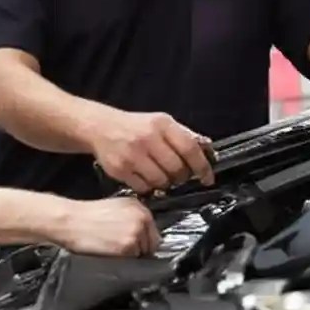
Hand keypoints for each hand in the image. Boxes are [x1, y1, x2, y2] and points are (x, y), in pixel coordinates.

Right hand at [52, 197, 160, 256]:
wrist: (72, 220)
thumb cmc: (87, 215)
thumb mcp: (116, 207)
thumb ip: (133, 217)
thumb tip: (144, 233)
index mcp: (139, 206)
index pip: (153, 230)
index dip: (144, 239)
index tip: (134, 243)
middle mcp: (141, 218)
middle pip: (152, 243)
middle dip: (140, 247)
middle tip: (121, 247)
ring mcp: (136, 232)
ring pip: (144, 253)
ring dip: (132, 255)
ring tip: (113, 248)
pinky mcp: (128, 246)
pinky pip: (134, 260)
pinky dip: (124, 260)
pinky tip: (111, 252)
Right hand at [89, 111, 215, 194]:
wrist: (101, 127)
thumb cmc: (135, 126)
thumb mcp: (161, 122)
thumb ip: (184, 135)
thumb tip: (208, 149)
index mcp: (162, 124)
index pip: (190, 148)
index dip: (202, 166)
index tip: (208, 177)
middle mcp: (148, 138)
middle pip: (177, 168)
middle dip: (182, 177)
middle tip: (179, 176)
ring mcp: (133, 154)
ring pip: (161, 181)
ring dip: (166, 184)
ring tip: (161, 176)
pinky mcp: (120, 169)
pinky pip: (144, 188)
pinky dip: (148, 187)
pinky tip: (145, 178)